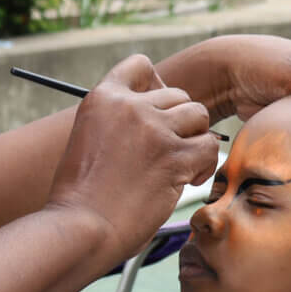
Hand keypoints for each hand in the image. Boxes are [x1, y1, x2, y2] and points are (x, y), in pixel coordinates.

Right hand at [46, 54, 220, 265]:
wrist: (81, 226)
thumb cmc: (81, 194)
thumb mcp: (88, 139)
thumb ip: (118, 121)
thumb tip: (156, 117)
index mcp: (102, 97)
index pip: (141, 65)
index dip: (156, 87)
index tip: (155, 113)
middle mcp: (130, 106)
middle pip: (178, 95)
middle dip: (179, 123)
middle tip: (168, 152)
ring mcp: (155, 130)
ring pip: (199, 116)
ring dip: (195, 140)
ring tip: (179, 166)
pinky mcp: (175, 157)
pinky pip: (210, 146)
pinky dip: (204, 164)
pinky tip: (185, 181)